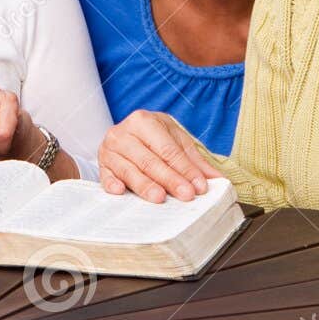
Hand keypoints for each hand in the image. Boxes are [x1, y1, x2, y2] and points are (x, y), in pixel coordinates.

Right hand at [98, 110, 220, 202]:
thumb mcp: (175, 140)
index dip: (185, 168)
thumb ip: (194, 160)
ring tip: (160, 198)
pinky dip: (112, 184)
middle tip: (186, 195)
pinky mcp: (101, 164)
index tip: (199, 186)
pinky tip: (120, 192)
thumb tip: (217, 179)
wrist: (126, 134)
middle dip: (169, 179)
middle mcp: (123, 132)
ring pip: (129, 169)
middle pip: (149, 160)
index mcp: (143, 121)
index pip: (168, 149)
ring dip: (144, 185)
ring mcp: (109, 149)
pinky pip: (105, 176)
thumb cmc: (153, 138)